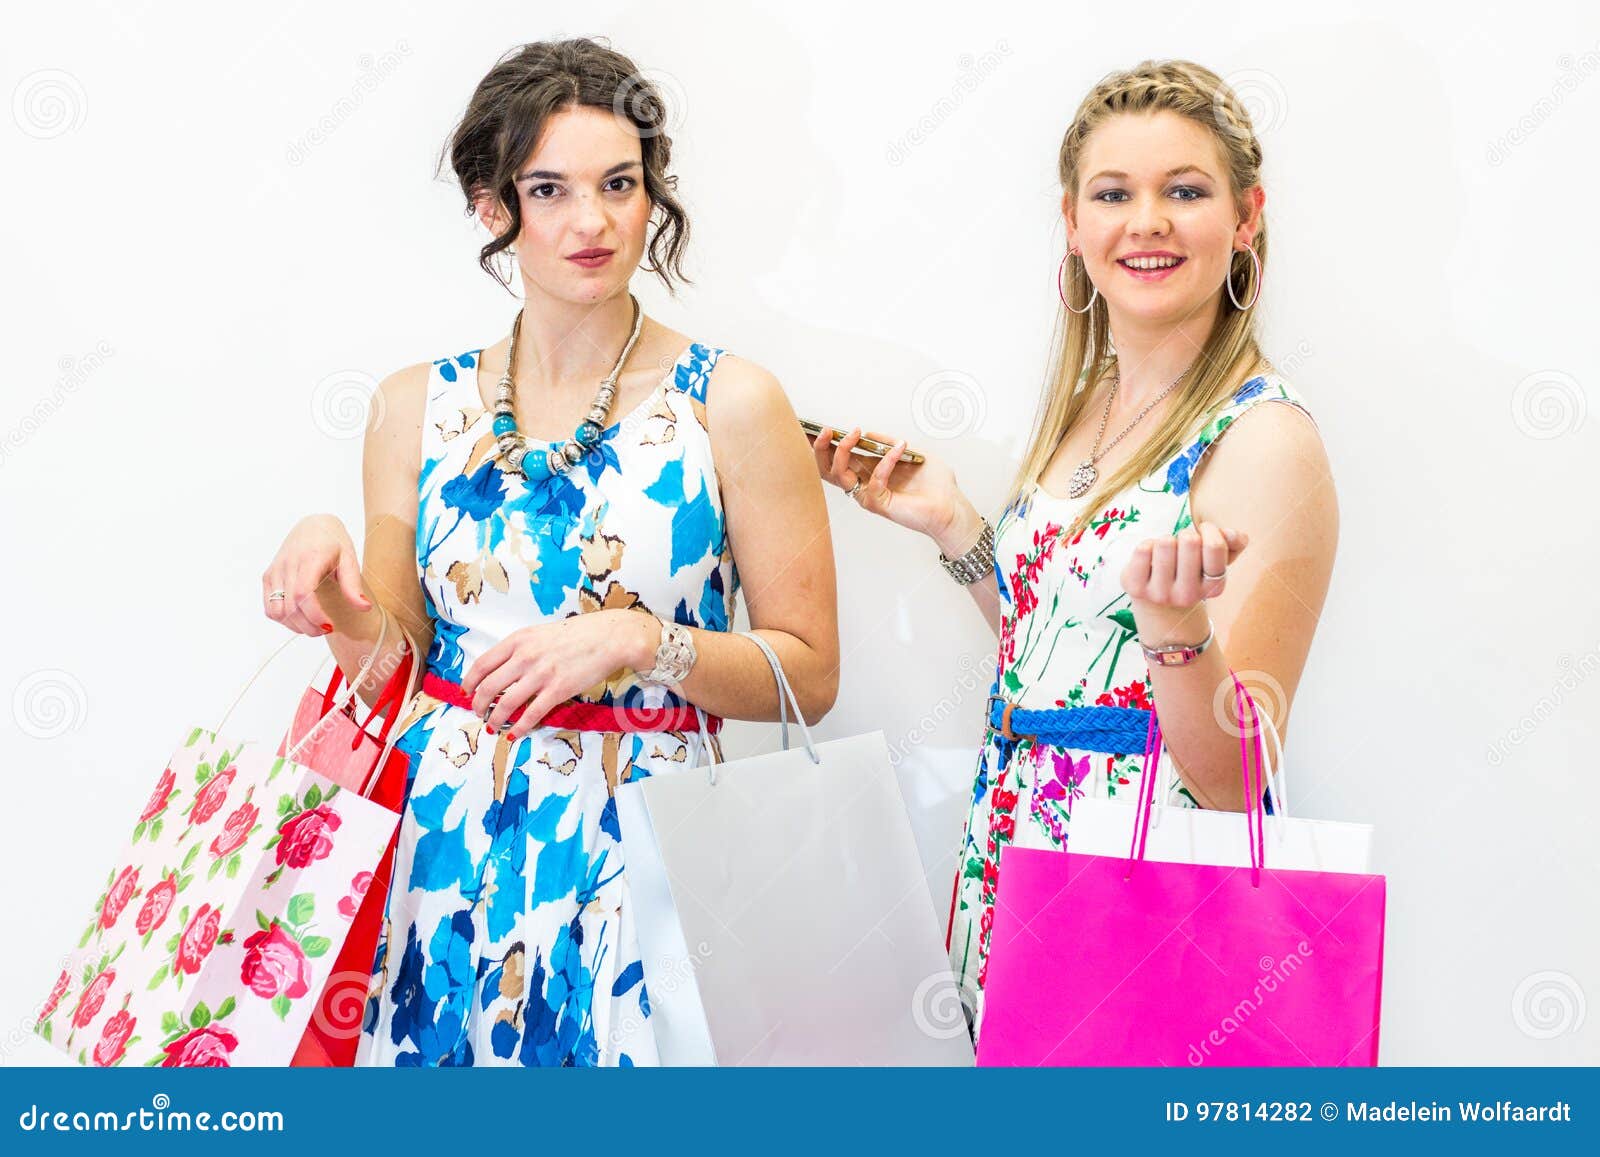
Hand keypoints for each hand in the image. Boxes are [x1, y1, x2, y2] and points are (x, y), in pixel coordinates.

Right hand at [262, 514, 371, 635]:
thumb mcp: (349, 559)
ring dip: (294, 625)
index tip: (330, 626)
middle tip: (325, 629)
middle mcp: (288, 564)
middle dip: (308, 626)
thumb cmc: (333, 542)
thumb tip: (364, 607)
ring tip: (313, 626)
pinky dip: (283, 619)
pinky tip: (300, 618)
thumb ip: (353, 585)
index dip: (314, 615)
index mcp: (310, 558)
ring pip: (277, 610)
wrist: (312, 525)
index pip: (304, 593)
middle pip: (290, 607)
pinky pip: (269, 607)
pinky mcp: (268, 577)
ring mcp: (275, 571)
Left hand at [460, 609, 656, 738]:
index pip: (483, 664)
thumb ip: (521, 649)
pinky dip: (519, 727)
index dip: (470, 681)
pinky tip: (514, 734)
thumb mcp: (541, 633)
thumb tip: (503, 670)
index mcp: (519, 640)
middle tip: (477, 712)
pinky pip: (531, 714)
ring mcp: (541, 674)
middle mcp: (526, 657)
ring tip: (491, 726)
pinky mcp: (558, 690)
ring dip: (494, 719)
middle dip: (478, 704)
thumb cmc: (577, 634)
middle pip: (489, 686)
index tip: (466, 691)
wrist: (609, 637)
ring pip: (506, 703)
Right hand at [810, 426, 965, 543]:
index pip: (838, 459)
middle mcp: (864, 484)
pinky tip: (900, 448)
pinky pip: (873, 479)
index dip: (823, 446)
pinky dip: (886, 460)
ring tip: (855, 433)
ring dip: (842, 451)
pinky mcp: (878, 504)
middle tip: (825, 430)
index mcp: (869, 471)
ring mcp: (869, 495)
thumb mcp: (911, 452)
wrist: (952, 506)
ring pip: (839, 475)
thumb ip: (888, 443)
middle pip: (828, 469)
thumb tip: (867, 433)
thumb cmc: (935, 484)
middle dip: (820, 449)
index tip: (814, 428)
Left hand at [1121, 521, 1247, 643]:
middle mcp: (1188, 595)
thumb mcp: (1214, 560)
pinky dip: (1147, 545)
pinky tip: (1150, 557)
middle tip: (1183, 544)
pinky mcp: (1136, 587)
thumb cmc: (1190, 571)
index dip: (1210, 530)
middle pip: (1189, 541)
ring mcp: (1160, 594)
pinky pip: (1143, 549)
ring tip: (1166, 552)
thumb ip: (1231, 544)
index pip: (1215, 547)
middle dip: (1186, 534)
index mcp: (1213, 587)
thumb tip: (1234, 534)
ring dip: (1166, 539)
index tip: (1205, 530)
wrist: (1158, 603)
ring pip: (1165, 543)